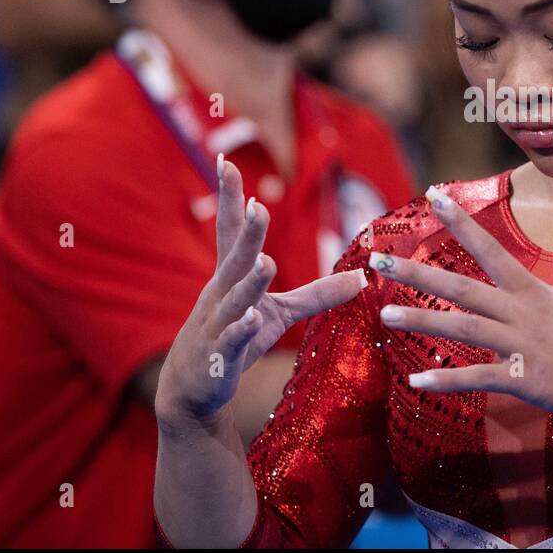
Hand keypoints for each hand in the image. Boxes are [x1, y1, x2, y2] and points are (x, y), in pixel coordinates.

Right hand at [154, 155, 366, 428]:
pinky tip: (249, 320)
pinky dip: (239, 331)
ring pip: (234, 301)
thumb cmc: (234, 339)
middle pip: (235, 260)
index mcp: (230, 278)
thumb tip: (361, 277)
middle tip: (258, 206)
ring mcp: (218, 326)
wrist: (191, 390)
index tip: (225, 161)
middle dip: (247, 234)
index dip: (228, 199)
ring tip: (267, 262)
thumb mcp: (278, 314)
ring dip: (249, 282)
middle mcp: (221, 295)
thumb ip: (317, 294)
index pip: (229, 233)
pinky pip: (231, 342)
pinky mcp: (219, 357)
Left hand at [371, 186, 552, 423]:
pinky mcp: (529, 380)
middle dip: (419, 272)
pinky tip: (417, 381)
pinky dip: (447, 379)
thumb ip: (536, 306)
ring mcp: (526, 345)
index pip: (491, 248)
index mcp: (535, 292)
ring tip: (385, 315)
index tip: (433, 194)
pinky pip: (480, 377)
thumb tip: (516, 301)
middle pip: (464, 286)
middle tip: (380, 260)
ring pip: (465, 327)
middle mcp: (526, 312)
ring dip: (422, 320)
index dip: (460, 221)